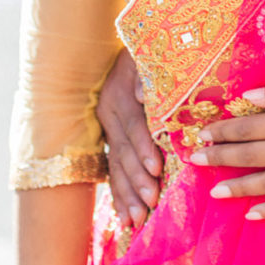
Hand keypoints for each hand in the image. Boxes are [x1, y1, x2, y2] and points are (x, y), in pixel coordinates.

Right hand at [94, 51, 161, 233]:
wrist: (124, 45)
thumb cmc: (149, 50)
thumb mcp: (146, 55)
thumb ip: (146, 74)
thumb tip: (145, 97)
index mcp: (119, 94)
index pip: (133, 125)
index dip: (143, 147)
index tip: (156, 168)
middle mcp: (109, 114)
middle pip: (123, 151)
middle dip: (137, 179)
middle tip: (152, 202)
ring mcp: (108, 128)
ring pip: (116, 166)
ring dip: (127, 195)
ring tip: (138, 219)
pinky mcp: (110, 139)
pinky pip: (112, 171)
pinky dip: (119, 196)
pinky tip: (124, 219)